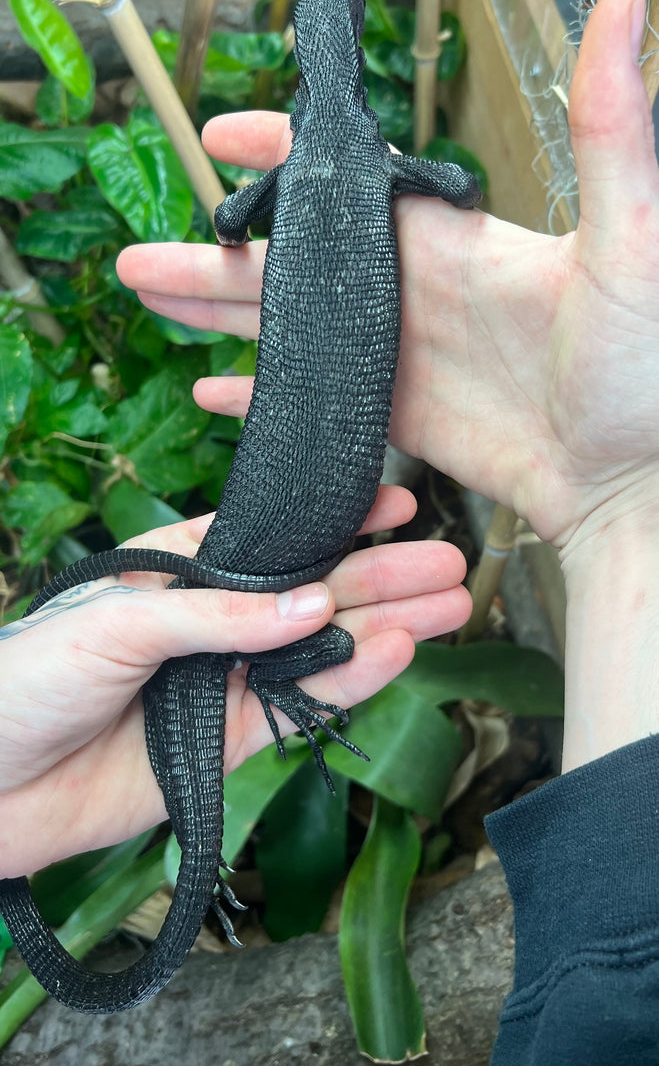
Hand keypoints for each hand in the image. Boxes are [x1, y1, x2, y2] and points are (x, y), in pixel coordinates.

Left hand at [0, 490, 467, 875]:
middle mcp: (214, 620)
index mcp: (181, 568)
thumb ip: (220, 615)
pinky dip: (350, 683)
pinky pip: (302, 708)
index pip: (273, 536)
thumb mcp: (119, 620)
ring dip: (386, 626)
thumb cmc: (30, 678)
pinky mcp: (231, 740)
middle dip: (382, 574)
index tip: (396, 503)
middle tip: (450, 561)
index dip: (335, 519)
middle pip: (313, 591)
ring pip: (322, 648)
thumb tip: (317, 605)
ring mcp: (227, 679)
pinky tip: (397, 655)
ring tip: (450, 605)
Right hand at [118, 0, 658, 554]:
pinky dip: (264, 397)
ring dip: (221, 317)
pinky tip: (216, 393)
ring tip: (152, 302)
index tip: (223, 132)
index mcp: (452, 243)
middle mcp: (415, 296)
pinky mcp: (399, 422)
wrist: (638, 480)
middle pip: (296, 267)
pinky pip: (315, 402)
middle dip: (219, 256)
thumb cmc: (646, 368)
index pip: (351, 187)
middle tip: (141, 253)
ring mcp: (402, 361)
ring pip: (290, 331)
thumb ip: (612, 131)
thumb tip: (627, 5)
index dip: (286, 158)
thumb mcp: (631, 243)